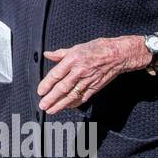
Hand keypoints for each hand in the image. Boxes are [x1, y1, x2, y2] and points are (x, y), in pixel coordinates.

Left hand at [37, 36, 151, 114]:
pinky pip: (82, 97)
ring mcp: (87, 80)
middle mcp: (79, 71)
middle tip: (43, 105)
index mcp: (72, 59)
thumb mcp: (76, 47)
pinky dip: (74, 103)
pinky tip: (66, 107)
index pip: (56, 74)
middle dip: (51, 98)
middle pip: (62, 87)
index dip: (47, 84)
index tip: (40, 91)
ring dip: (60, 104)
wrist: (117, 55)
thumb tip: (47, 55)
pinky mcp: (95, 87)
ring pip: (71, 95)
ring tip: (51, 110)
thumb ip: (60, 54)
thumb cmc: (97, 49)